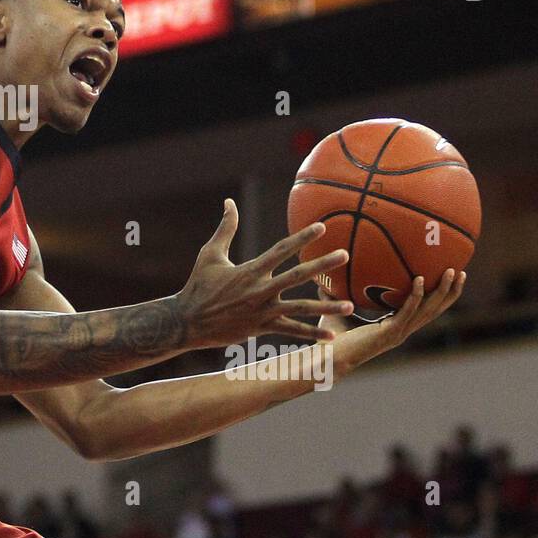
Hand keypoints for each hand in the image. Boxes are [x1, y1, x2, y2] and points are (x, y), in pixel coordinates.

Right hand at [176, 200, 353, 349]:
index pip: (280, 251)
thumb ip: (225, 228)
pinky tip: (332, 336)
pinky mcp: (261, 329)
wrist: (186, 321)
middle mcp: (258, 290)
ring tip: (350, 305)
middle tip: (345, 255)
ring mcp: (261, 311)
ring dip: (326, 306)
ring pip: (300, 309)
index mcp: (249, 270)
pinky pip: (291, 332)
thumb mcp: (210, 254)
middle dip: (321, 265)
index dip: (301, 238)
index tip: (322, 227)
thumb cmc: (198, 285)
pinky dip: (312, 334)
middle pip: (296, 276)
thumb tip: (229, 201)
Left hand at [327, 270, 466, 382]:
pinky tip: (420, 280)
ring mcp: (398, 333)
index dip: (439, 297)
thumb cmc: (331, 337)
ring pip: (428, 310)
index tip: (449, 278)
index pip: (425, 311)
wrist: (328, 358)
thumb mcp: (339, 310)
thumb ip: (337, 295)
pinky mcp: (390, 333)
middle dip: (450, 293)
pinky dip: (415, 296)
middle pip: (435, 310)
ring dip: (441, 291)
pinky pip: (407, 312)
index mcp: (396, 326)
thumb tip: (325, 277)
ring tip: (452, 272)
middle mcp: (402, 330)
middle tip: (461, 273)